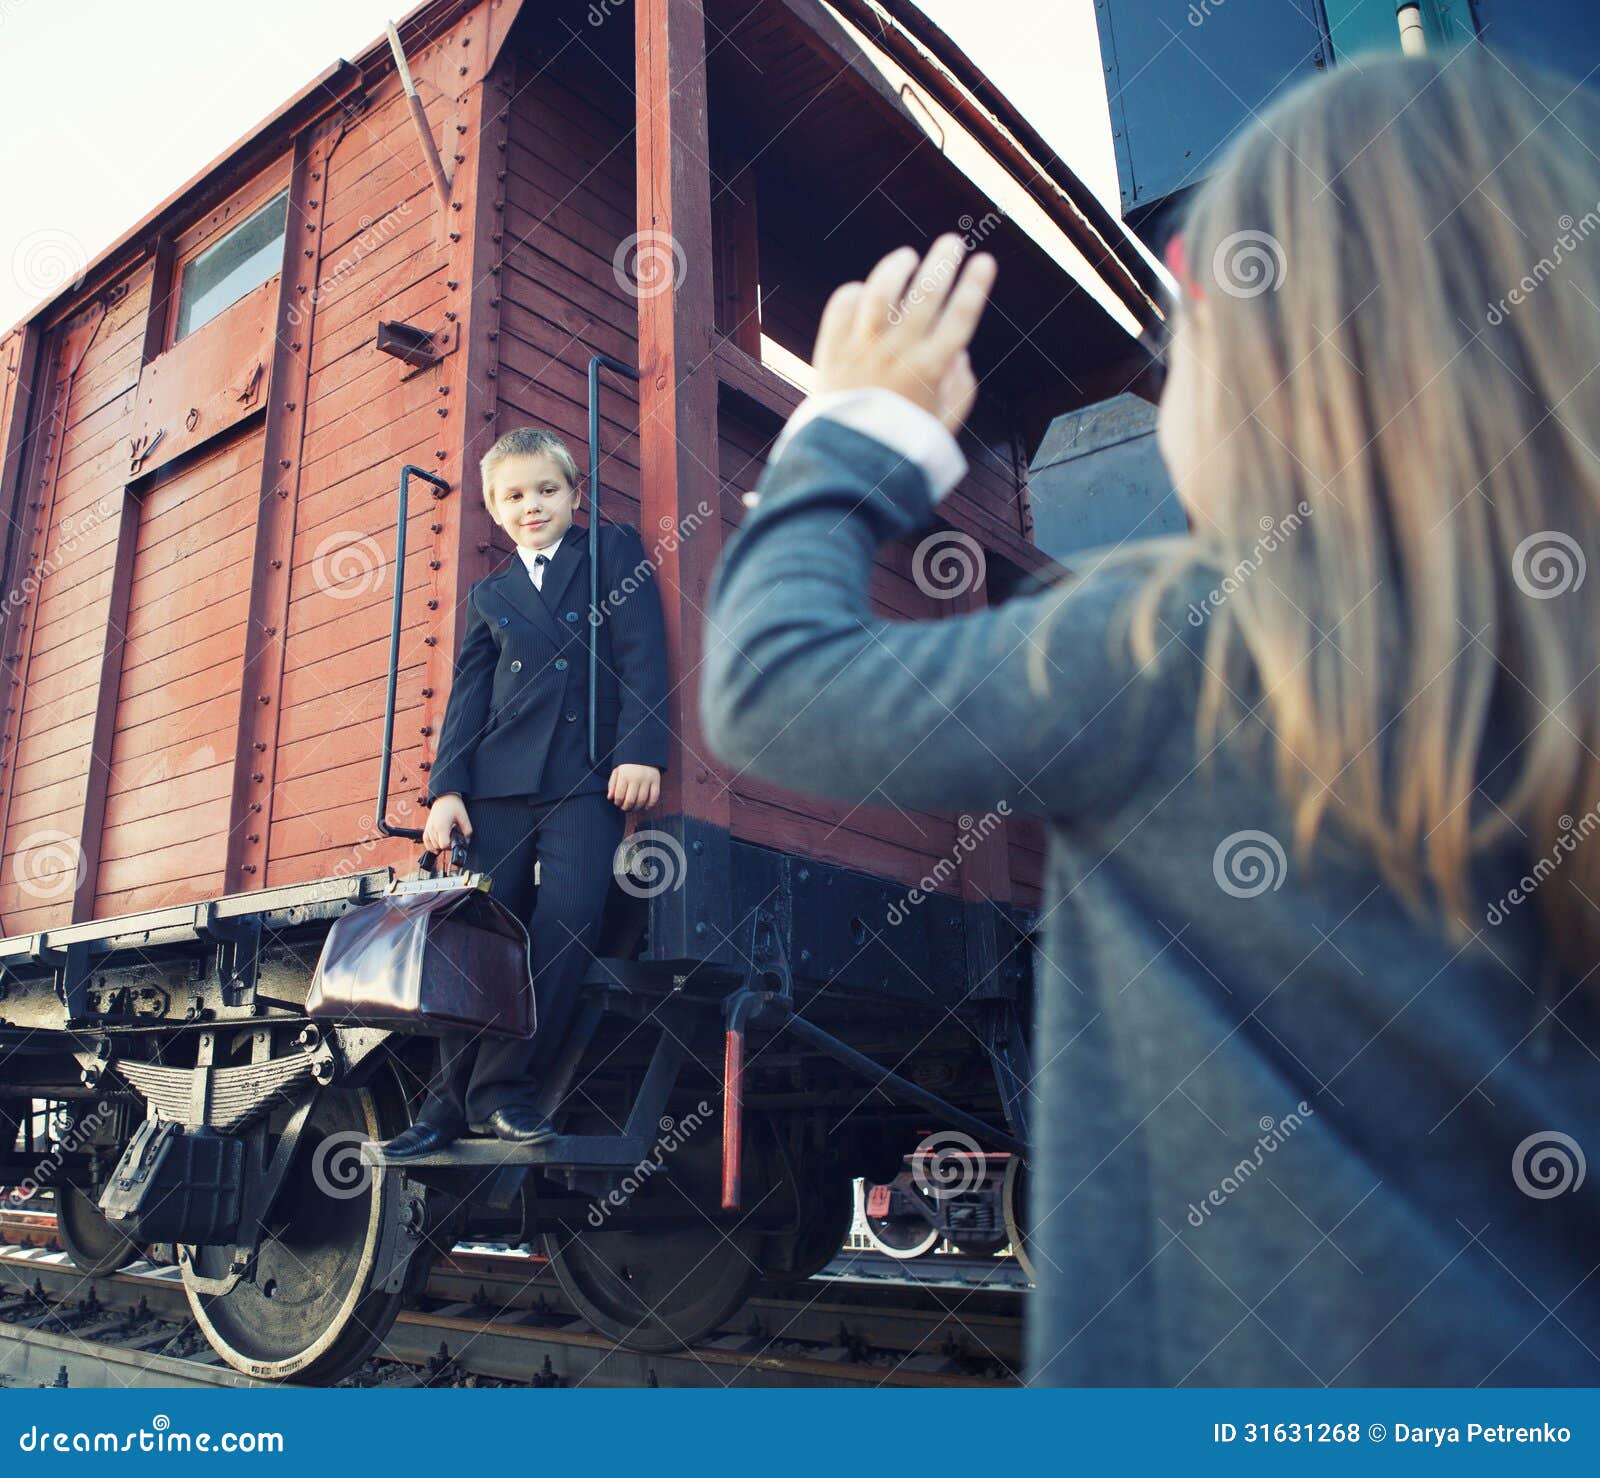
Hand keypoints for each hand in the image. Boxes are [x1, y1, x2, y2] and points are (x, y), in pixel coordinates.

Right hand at [423, 793, 471, 853]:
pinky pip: (425, 841)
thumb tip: (467, 841)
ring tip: (447, 838)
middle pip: (438, 846)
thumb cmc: (454, 805)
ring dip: (440, 845)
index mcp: (442, 826)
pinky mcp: (427, 827)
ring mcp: (428, 828)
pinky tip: (436, 849)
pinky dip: (430, 846)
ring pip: (432, 845)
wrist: (444, 797)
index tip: (456, 841)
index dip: (451, 846)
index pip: (444, 845)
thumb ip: (467, 830)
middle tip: (453, 839)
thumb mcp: (464, 817)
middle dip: (447, 846)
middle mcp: (433, 828)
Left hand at [607, 763, 660, 812]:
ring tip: (633, 808)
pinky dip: (650, 805)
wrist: (644, 752)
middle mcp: (636, 778)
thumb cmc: (628, 764)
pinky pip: (654, 797)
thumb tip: (610, 797)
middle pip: (630, 800)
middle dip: (626, 807)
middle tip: (625, 808)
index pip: (619, 796)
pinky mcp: (656, 781)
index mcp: (624, 775)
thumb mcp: (617, 770)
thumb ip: (612, 784)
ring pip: (642, 800)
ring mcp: (647, 780)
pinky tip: (645, 807)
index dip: (618, 802)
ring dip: (637, 808)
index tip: (618, 803)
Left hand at [812, 233, 996, 433]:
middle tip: (952, 243)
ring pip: (881, 290)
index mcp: (931, 371)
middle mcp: (898, 354)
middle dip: (943, 261)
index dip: (975, 285)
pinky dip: (856, 292)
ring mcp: (862, 349)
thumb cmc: (900, 449)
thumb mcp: (944, 428)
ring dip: (897, 267)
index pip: (960, 316)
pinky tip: (867, 290)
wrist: (846, 466)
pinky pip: (843, 306)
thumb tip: (961, 354)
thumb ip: (960, 392)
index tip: (985, 261)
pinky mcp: (832, 352)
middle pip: (926, 293)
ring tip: (908, 257)